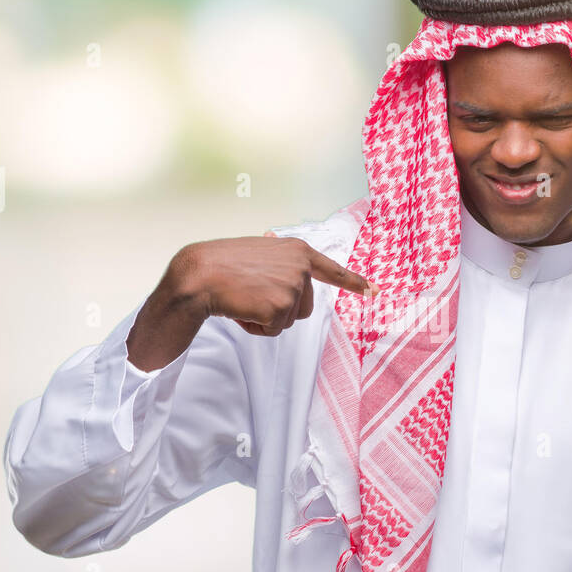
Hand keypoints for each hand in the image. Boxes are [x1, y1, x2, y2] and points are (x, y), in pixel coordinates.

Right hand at [126, 230, 377, 371]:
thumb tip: (276, 240)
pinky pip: (273, 331)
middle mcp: (301, 267)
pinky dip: (255, 327)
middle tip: (251, 293)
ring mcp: (293, 287)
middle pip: (303, 307)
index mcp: (298, 251)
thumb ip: (276, 254)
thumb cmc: (221, 263)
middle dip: (279, 309)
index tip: (374, 291)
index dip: (354, 283)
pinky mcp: (281, 308)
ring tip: (244, 298)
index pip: (333, 270)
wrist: (198, 275)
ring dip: (266, 318)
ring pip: (288, 321)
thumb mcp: (256, 250)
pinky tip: (241, 309)